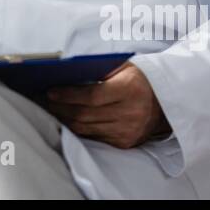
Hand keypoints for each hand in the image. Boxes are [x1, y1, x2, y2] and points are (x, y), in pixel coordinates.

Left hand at [43, 62, 168, 148]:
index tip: (50, 91)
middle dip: (61, 108)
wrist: (165, 103)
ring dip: (65, 119)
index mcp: (130, 90)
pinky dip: (78, 129)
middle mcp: (130, 113)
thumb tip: (65, 74)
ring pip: (86, 128)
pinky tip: (67, 119)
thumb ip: (98, 70)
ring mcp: (128, 131)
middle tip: (44, 100)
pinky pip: (94, 137)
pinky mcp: (125, 143)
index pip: (92, 96)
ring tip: (51, 109)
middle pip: (85, 114)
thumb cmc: (139, 79)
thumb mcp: (123, 67)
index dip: (68, 95)